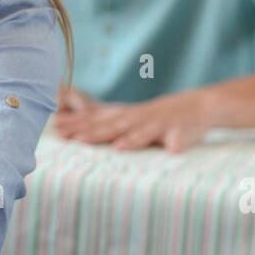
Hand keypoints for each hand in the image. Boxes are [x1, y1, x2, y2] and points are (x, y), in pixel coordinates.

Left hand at [53, 88, 213, 153]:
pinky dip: (176, 143)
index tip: (57, 129)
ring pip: (145, 132)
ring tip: (120, 147)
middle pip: (115, 126)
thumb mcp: (127, 116)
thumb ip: (102, 121)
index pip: (97, 120)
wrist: (198, 105)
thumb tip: (66, 125)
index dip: (78, 125)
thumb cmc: (156, 116)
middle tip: (77, 140)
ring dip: (133, 140)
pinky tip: (173, 150)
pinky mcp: (183, 131)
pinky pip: (179, 138)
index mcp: (126, 117)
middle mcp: (140, 119)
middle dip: (97, 133)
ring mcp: (161, 124)